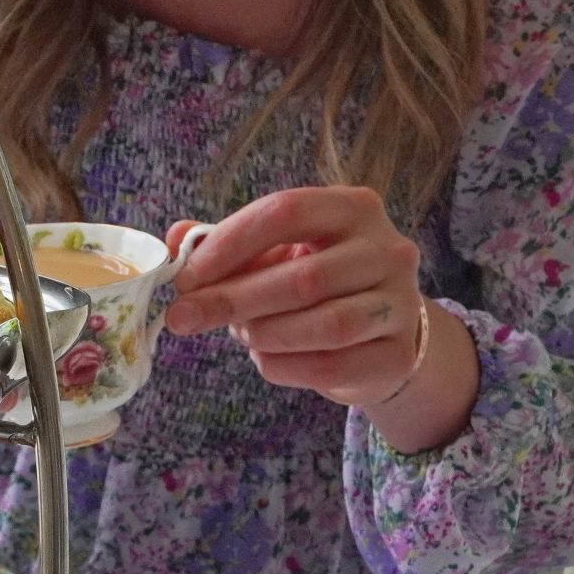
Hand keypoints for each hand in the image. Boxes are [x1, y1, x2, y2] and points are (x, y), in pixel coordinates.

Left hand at [163, 187, 478, 450]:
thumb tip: (174, 240)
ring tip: (243, 334)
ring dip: (264, 334)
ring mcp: (399, 303)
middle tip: (184, 318)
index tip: (184, 277)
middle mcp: (387, 250)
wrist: (379, 335)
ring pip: (323, 324)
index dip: (228, 244)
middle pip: (302, 277)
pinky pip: (330, 365)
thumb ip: (226, 243)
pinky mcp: (396, 354)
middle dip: (231, 300)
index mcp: (353, 208)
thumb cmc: (317, 286)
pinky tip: (266, 358)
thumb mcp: (275, 254)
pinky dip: (284, 365)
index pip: (285, 211)